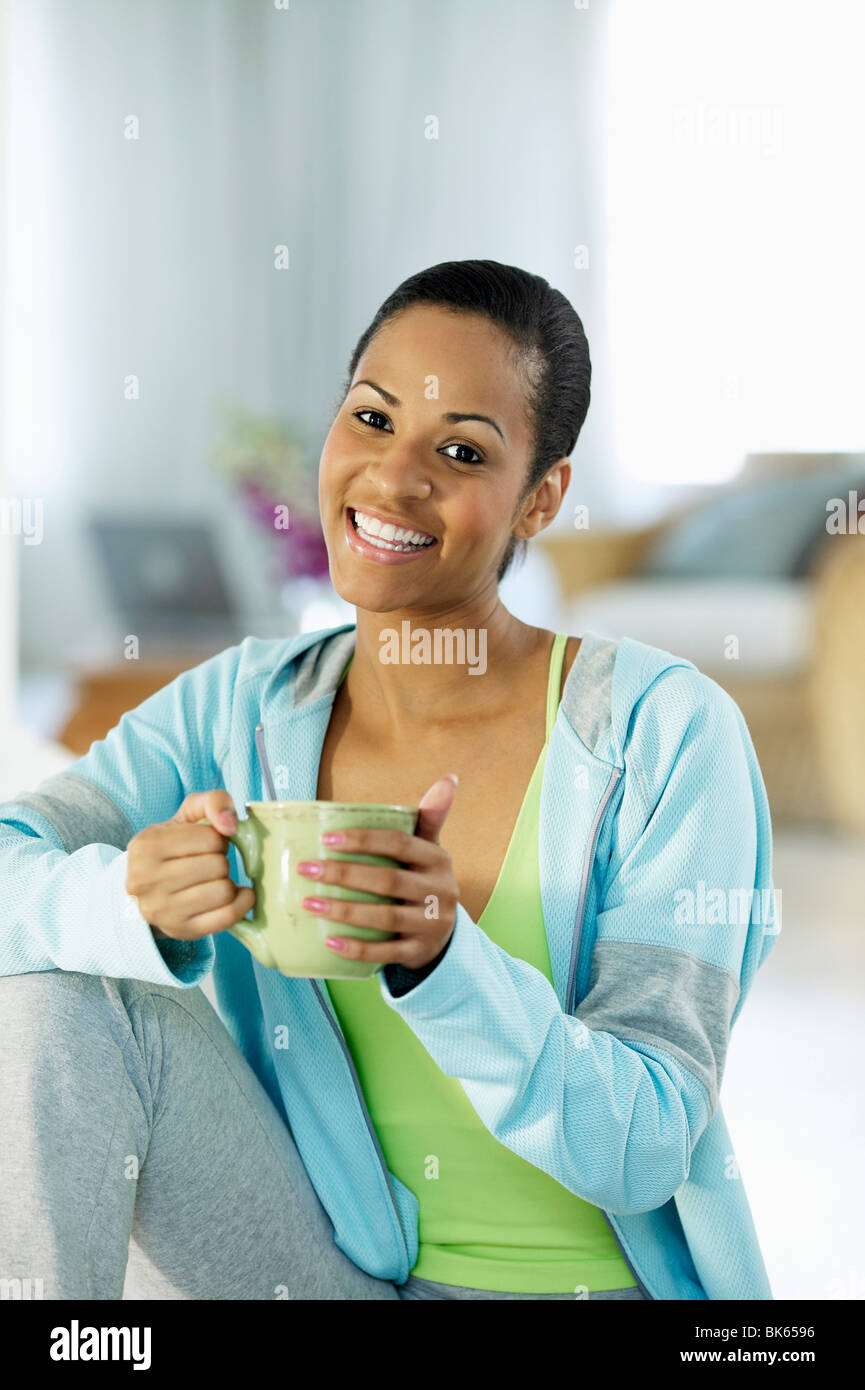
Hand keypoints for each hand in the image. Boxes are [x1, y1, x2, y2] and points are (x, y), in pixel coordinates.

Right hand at [126, 790, 255, 939]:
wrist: (149, 889)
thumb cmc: (174, 848)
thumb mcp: (187, 815)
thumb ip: (213, 802)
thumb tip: (231, 824)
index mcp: (146, 846)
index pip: (211, 838)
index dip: (217, 839)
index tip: (206, 845)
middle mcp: (146, 881)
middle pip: (217, 866)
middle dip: (221, 861)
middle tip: (210, 864)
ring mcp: (161, 910)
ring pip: (223, 891)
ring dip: (228, 883)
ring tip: (214, 880)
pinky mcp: (180, 930)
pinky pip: (227, 917)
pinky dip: (241, 903)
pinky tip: (235, 895)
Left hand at [297, 775, 459, 969]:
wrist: (444, 933)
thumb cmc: (424, 881)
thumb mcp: (430, 850)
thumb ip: (430, 817)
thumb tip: (449, 777)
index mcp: (438, 860)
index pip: (400, 844)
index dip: (363, 840)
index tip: (325, 839)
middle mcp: (440, 892)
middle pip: (388, 881)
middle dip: (343, 875)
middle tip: (306, 869)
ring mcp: (432, 925)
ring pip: (385, 919)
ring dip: (344, 911)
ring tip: (309, 904)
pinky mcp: (420, 953)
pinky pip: (387, 954)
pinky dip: (357, 949)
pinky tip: (329, 941)